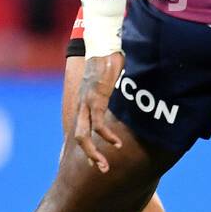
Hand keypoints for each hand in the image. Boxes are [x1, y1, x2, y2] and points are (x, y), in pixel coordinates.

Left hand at [73, 51, 124, 171]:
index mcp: (85, 103)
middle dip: (90, 156)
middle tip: (103, 169)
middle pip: (78, 137)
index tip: (93, 161)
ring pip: (83, 135)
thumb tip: (132, 95)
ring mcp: (86, 102)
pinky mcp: (95, 97)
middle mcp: (82, 104)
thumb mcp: (112, 81)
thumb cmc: (111, 59)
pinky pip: (98, 123)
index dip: (85, 146)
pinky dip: (106, 136)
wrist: (105, 42)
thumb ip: (117, 92)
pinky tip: (117, 144)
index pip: (80, 128)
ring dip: (93, 153)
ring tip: (105, 165)